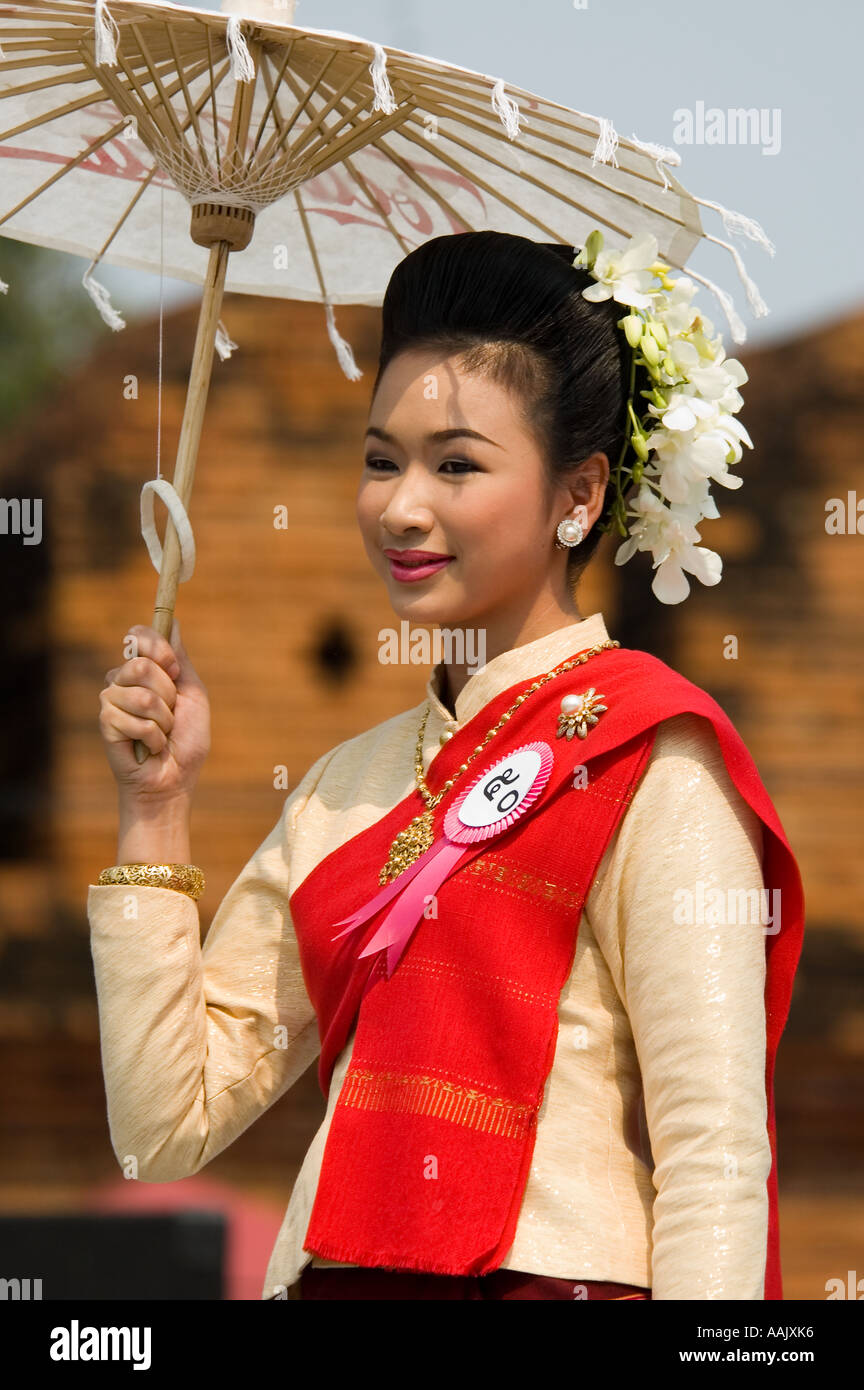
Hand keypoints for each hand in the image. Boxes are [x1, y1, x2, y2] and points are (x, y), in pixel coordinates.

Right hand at [98, 619, 209, 801]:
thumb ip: (180, 661)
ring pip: (140, 694)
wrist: (174, 779)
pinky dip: (153, 737)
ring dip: (163, 720)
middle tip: (171, 714)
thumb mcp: (193, 695)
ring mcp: (111, 701)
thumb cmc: (186, 740)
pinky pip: (133, 720)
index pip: (138, 635)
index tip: (174, 670)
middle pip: (141, 665)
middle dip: (167, 694)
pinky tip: (150, 747)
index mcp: (145, 670)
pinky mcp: (106, 723)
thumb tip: (173, 623)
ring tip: (162, 733)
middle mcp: (124, 680)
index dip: (157, 648)